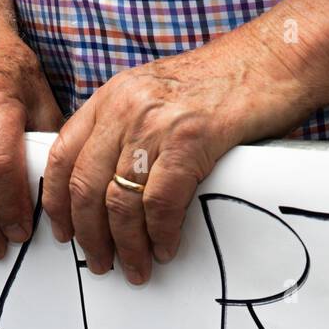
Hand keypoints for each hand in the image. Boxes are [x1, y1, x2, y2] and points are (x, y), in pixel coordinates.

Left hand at [41, 46, 308, 283]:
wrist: (271, 60)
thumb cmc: (220, 85)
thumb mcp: (155, 97)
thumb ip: (127, 131)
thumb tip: (111, 189)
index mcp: (110, 98)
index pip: (62, 156)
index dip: (57, 203)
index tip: (65, 233)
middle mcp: (125, 107)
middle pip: (85, 186)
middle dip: (90, 236)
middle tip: (101, 263)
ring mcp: (156, 122)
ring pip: (119, 201)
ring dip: (126, 245)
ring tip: (136, 267)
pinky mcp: (191, 139)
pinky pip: (161, 202)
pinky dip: (160, 234)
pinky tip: (166, 248)